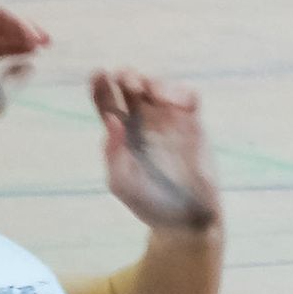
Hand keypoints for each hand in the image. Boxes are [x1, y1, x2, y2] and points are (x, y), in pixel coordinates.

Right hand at [0, 1, 45, 119]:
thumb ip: (15, 81)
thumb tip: (31, 66)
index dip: (15, 49)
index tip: (35, 54)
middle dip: (23, 38)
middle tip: (46, 44)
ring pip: (0, 20)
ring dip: (24, 31)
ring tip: (43, 43)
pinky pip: (0, 12)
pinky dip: (18, 24)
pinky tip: (32, 38)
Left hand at [92, 70, 221, 232]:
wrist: (185, 218)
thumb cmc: (149, 203)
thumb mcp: (121, 182)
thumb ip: (112, 153)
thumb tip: (112, 119)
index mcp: (121, 134)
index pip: (107, 103)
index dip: (100, 86)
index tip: (98, 74)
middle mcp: (144, 123)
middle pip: (131, 88)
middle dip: (126, 76)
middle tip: (124, 80)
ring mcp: (170, 121)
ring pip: (159, 87)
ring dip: (152, 81)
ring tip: (146, 89)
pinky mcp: (194, 125)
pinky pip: (189, 98)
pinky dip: (180, 92)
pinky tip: (171, 101)